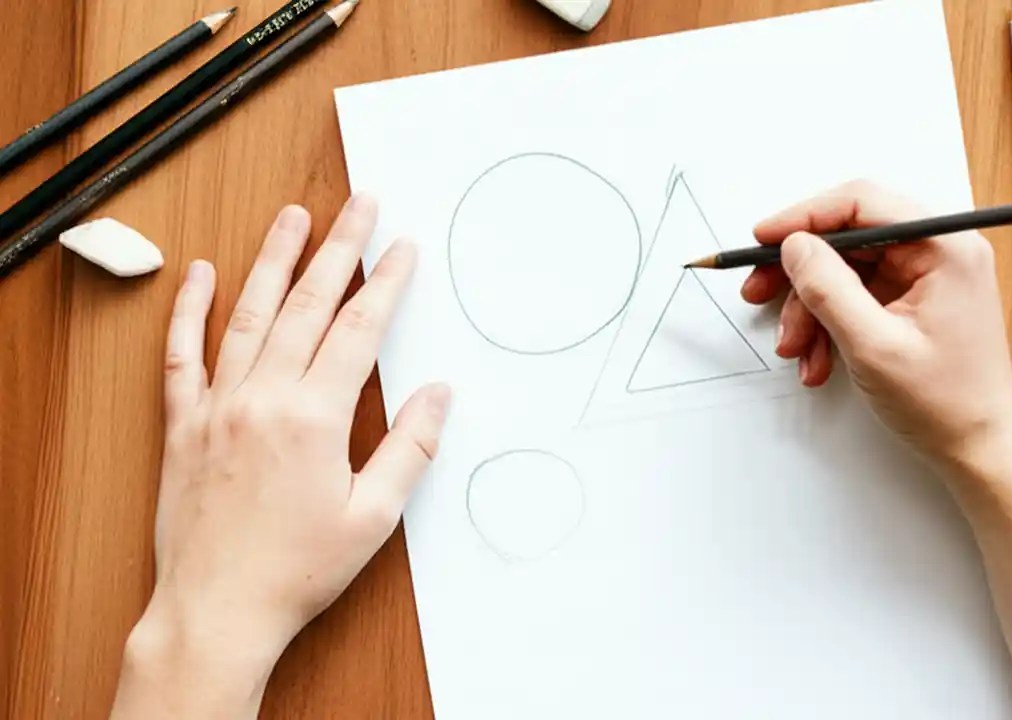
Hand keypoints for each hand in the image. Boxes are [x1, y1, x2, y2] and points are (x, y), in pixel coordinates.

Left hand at [115, 195, 449, 716]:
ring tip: (293, 216)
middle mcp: (263, 398)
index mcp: (314, 418)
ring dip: (273, 260)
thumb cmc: (297, 571)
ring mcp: (218, 406)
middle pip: (306, 305)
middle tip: (359, 204)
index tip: (401, 248)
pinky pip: (183, 355)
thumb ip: (410, 450)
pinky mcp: (183, 424)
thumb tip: (438, 395)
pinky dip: (191, 310)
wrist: (216, 611)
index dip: (384, 283)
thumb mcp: (372, 518)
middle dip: (338, 249)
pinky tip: (203, 274)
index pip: (357, 330)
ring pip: (248, 316)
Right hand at [741, 181, 1011, 471]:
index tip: (764, 238)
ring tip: (796, 348)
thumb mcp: (874, 346)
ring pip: (846, 270)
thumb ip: (829, 289)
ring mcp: (927, 276)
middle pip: (849, 236)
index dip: (805, 216)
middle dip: (801, 271)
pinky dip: (830, 323)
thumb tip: (795, 247)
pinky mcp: (914, 299)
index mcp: (946, 247)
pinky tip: (819, 358)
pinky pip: (857, 295)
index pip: (863, 202)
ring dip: (811, 307)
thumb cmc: (948, 404)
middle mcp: (940, 251)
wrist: (978, 449)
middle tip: (760, 290)